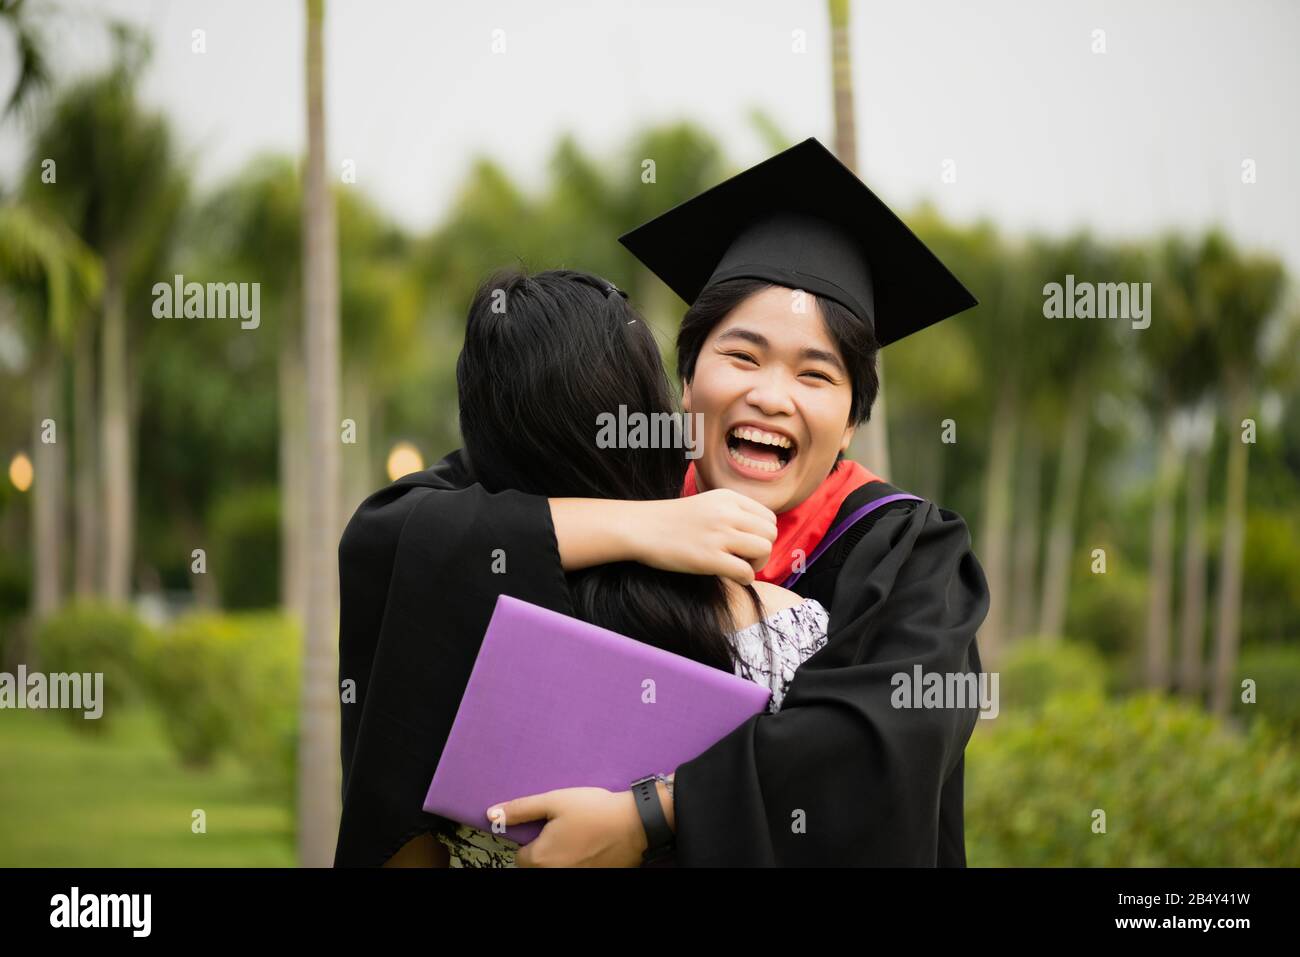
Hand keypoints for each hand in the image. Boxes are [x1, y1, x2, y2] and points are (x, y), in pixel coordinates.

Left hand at [486, 787, 646, 867]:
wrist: (637, 825)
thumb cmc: (593, 810)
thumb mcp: (554, 801)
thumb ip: (521, 809)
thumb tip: (491, 814)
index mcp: (540, 859)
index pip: (520, 857)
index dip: (531, 840)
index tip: (548, 827)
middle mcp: (554, 876)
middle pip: (538, 866)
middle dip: (546, 852)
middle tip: (565, 831)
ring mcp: (576, 879)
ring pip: (557, 870)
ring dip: (562, 858)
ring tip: (580, 838)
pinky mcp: (594, 879)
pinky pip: (576, 871)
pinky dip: (579, 862)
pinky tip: (592, 848)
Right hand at [634, 489, 776, 583]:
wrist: (640, 527)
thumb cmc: (672, 520)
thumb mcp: (707, 503)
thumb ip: (732, 512)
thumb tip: (758, 532)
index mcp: (728, 498)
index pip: (769, 517)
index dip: (764, 535)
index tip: (748, 544)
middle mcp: (727, 513)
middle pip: (770, 534)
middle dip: (764, 550)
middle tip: (746, 559)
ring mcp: (718, 535)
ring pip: (764, 550)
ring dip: (757, 564)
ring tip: (741, 567)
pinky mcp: (708, 558)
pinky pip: (745, 571)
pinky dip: (746, 578)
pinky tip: (734, 577)